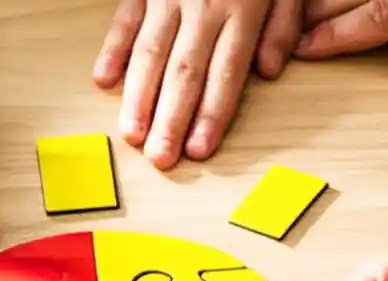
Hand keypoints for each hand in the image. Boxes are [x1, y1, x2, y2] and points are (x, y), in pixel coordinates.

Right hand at [93, 0, 302, 168]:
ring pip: (150, 51)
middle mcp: (203, 4)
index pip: (226, 72)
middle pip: (185, 71)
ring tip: (131, 135)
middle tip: (161, 159)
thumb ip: (284, 22)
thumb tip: (271, 70)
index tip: (201, 150)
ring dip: (138, 96)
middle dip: (171, 119)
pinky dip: (112, 48)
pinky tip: (103, 81)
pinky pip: (125, 17)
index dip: (212, 114)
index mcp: (243, 7)